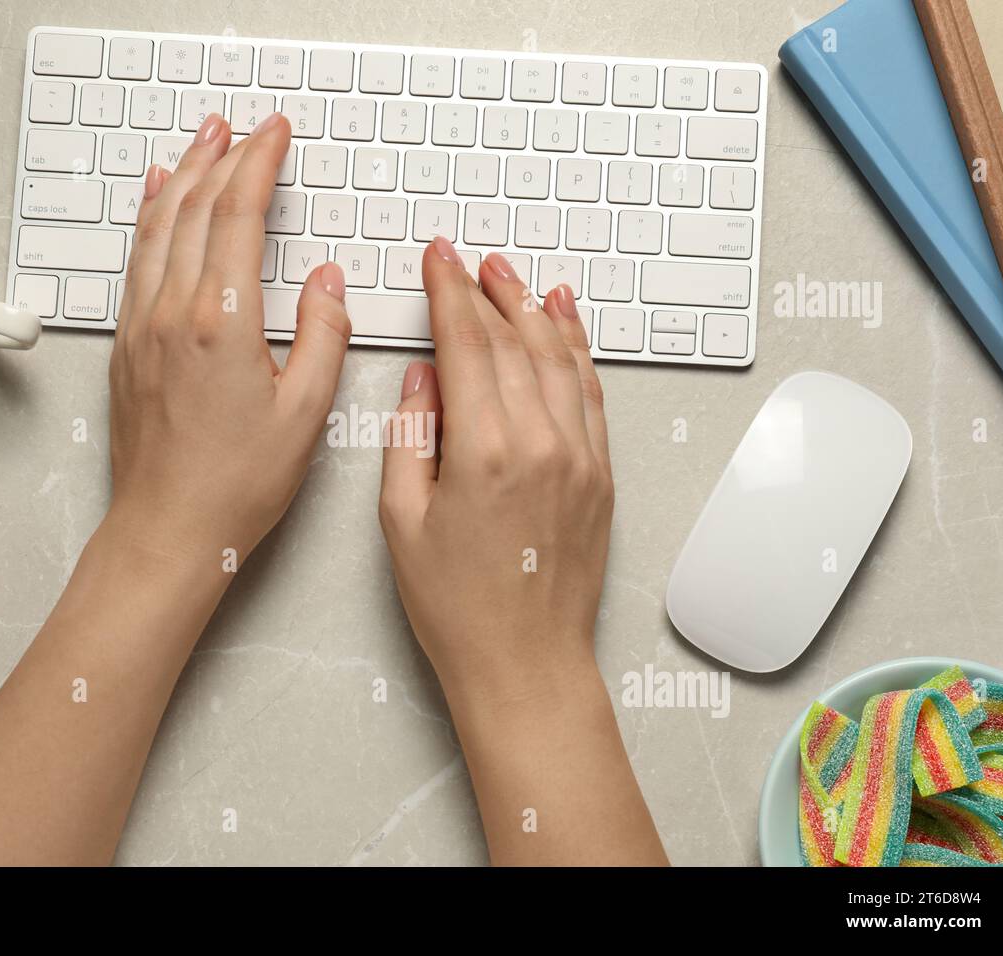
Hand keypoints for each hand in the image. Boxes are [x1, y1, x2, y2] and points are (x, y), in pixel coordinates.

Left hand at [106, 113, 350, 564]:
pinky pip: (135, 262)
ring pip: (157, 228)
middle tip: (241, 126)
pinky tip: (153, 203)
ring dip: (180, 177)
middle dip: (220, 157)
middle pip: (193, 210)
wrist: (169, 529)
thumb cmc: (237, 483)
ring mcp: (141, 328)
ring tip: (200, 142)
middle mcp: (172, 313)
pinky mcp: (126, 348)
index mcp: (220, 322)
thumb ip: (323, 335)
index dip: (258, 165)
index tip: (275, 134)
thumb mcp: (306, 413)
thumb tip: (328, 280)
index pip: (238, 216)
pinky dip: (148, 220)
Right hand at [379, 237, 611, 708]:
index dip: (449, 294)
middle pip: (514, 342)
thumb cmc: (457, 605)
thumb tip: (421, 379)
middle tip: (468, 261)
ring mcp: (580, 457)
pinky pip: (592, 393)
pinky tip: (565, 321)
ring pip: (560, 358)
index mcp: (484, 451)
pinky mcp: (601, 475)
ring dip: (534, 309)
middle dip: (487, 292)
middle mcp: (541, 444)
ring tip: (512, 276)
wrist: (525, 662)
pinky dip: (579, 349)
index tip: (438, 261)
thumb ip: (409, 438)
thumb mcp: (401, 521)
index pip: (466, 345)